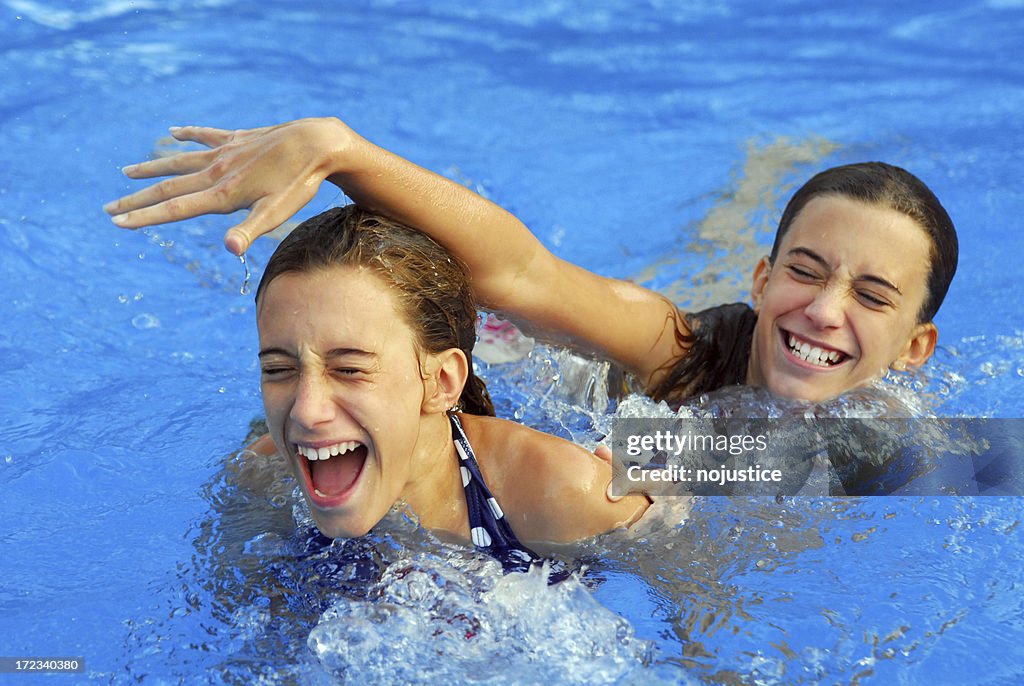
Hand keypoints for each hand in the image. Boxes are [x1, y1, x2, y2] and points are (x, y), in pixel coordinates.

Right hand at [104, 117, 353, 254]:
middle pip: (168, 187)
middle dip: (137, 200)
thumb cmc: (299, 183)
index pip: (175, 208)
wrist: (316, 142)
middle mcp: (216, 171)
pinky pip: (206, 136)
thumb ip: (250, 231)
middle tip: (108, 208)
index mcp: (222, 193)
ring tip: (127, 173)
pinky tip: (172, 131)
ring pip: (180, 161)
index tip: (117, 223)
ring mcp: (225, 152)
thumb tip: (229, 250)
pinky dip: (187, 135)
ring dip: (152, 168)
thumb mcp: (277, 213)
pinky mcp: (237, 139)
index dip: (145, 217)